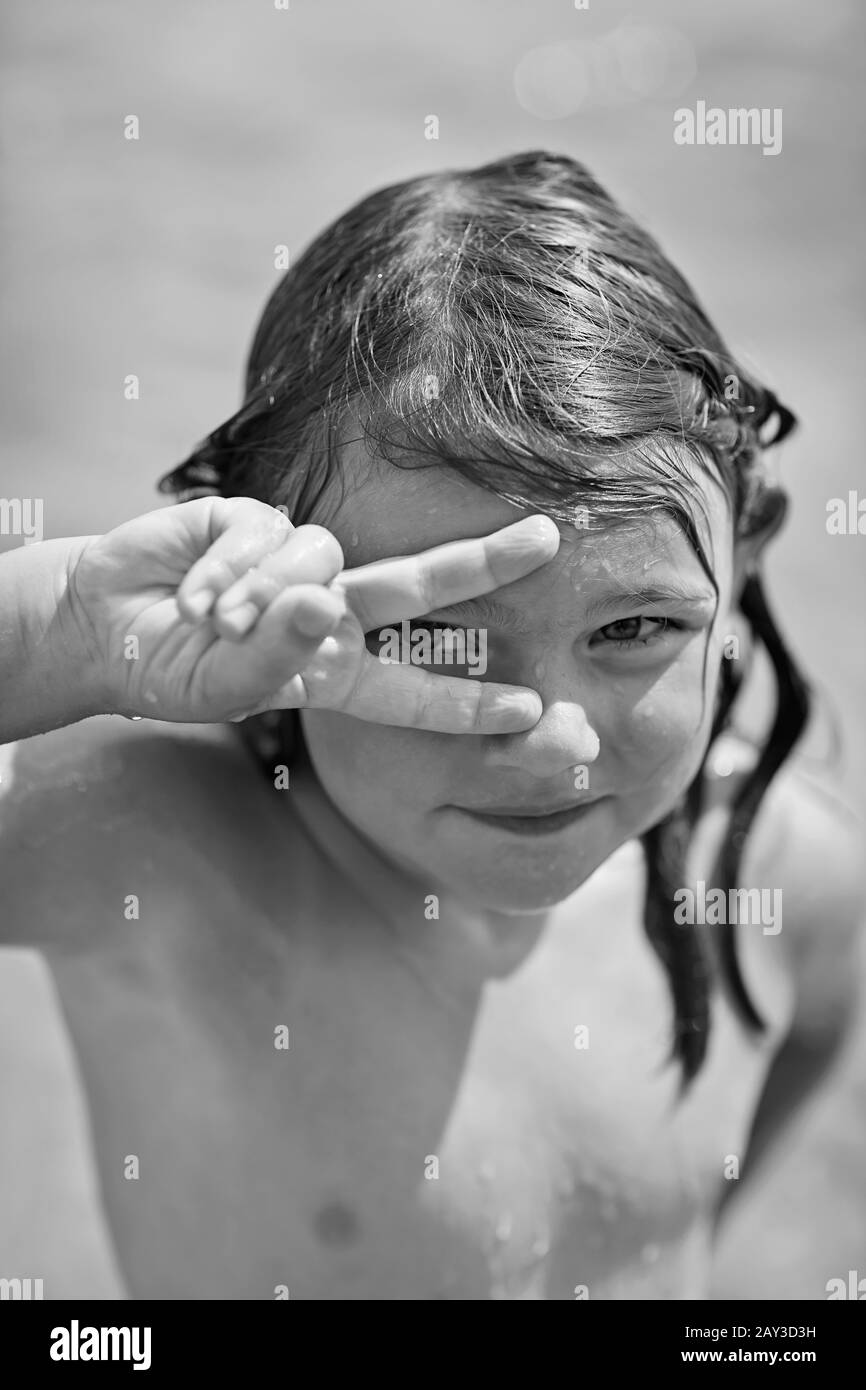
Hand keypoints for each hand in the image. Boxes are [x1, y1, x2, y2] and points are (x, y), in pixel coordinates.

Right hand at [70, 496, 559, 732]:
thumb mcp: (224, 686)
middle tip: (552, 538)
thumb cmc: (173, 669)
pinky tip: (194, 592)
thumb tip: (322, 601)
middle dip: (486, 560)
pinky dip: (227, 571)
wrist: (104, 621)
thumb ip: (275, 655)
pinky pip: (266, 536)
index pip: (414, 686)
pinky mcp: (259, 518)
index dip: (469, 700)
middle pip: (422, 583)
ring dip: (263, 599)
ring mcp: (300, 561)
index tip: (532, 711)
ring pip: (318, 559)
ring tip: (213, 623)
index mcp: (336, 671)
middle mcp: (333, 611)